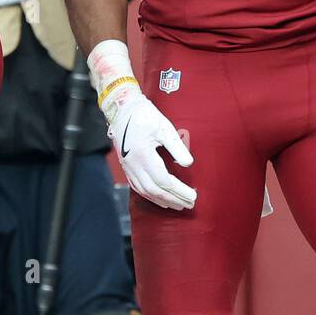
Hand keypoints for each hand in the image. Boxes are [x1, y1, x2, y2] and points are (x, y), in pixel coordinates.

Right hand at [108, 90, 196, 210]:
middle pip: (155, 190)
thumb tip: (188, 164)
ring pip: (145, 191)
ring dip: (162, 200)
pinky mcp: (126, 166)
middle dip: (173, 199)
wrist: (122, 109)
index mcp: (144, 155)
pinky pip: (137, 187)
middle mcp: (133, 164)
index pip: (164, 180)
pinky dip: (150, 196)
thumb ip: (176, 147)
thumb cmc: (145, 115)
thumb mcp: (164, 127)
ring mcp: (127, 167)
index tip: (193, 195)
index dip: (179, 190)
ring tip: (177, 205)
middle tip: (189, 204)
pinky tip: (159, 198)